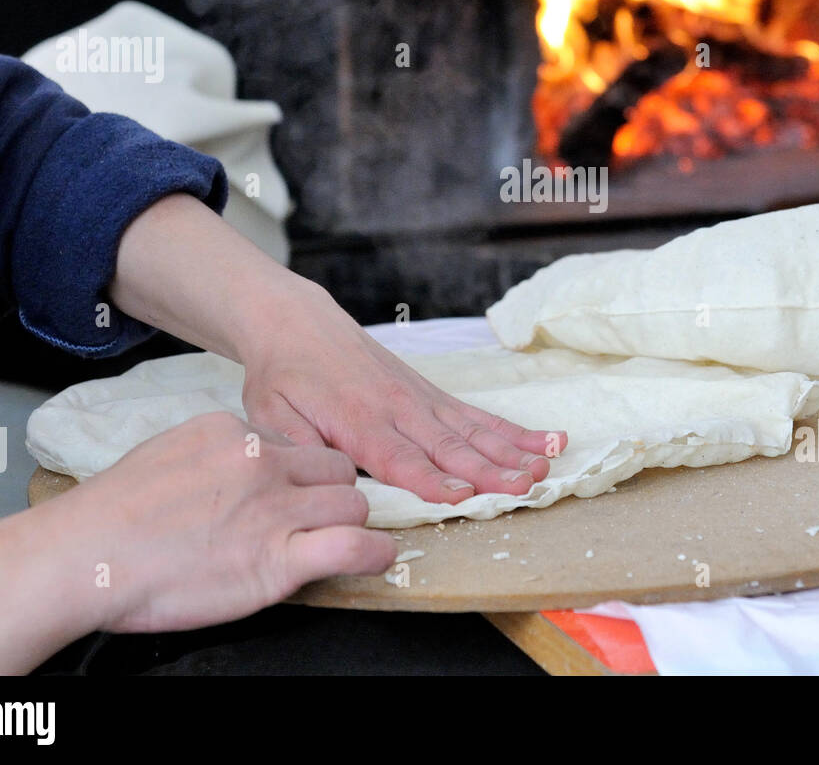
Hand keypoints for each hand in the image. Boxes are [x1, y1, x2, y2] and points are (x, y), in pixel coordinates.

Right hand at [78, 410, 397, 633]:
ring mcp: (273, 510)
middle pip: (334, 467)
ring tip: (340, 540)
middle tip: (316, 518)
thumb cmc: (108, 518)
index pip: (293, 443)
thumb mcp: (166, 455)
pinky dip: (373, 553)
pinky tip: (374, 557)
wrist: (82, 558)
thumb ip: (213, 457)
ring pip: (352, 503)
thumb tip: (234, 469)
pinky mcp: (278, 560)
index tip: (291, 493)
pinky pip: (354, 545)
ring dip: (350, 522)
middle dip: (332, 492)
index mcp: (231, 433)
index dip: (299, 472)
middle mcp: (260, 463)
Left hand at [240, 281, 567, 504]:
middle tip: (524, 486)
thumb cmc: (284, 376)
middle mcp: (399, 409)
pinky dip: (513, 431)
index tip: (461, 495)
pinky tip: (545, 441)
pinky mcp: (432, 394)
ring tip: (546, 466)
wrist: (298, 324)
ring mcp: (421, 399)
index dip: (430, 479)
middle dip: (489, 469)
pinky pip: (478, 415)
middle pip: (450, 445)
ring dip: (511, 451)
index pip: (399, 457)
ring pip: (474, 430)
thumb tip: (326, 483)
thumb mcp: (272, 415)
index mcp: (358, 420)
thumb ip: (299, 449)